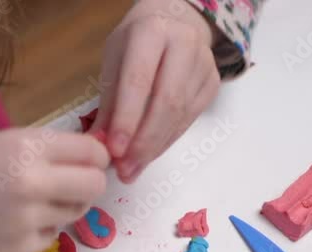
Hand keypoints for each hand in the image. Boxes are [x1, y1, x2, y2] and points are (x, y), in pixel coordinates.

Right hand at [0, 129, 109, 251]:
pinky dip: (40, 229)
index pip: (93, 152)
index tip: (88, 161)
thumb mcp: (0, 142)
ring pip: (76, 212)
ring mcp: (28, 219)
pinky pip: (52, 235)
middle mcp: (33, 182)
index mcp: (27, 147)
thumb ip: (44, 150)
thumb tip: (93, 158)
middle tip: (70, 185)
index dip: (96, 157)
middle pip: (96, 185)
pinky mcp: (21, 247)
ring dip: (63, 206)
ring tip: (29, 201)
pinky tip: (12, 221)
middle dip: (89, 184)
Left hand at [92, 0, 221, 183]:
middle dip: (143, 142)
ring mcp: (203, 64)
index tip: (114, 150)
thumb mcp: (114, 62)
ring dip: (154, 148)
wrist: (174, 23)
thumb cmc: (136, 44)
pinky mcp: (212, 83)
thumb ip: (108, 103)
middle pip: (166, 102)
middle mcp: (183, 43)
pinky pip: (189, 120)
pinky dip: (167, 141)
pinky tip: (149, 154)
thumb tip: (99, 144)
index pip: (139, 81)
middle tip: (124, 169)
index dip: (126, 119)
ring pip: (180, 115)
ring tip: (132, 168)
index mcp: (151, 31)